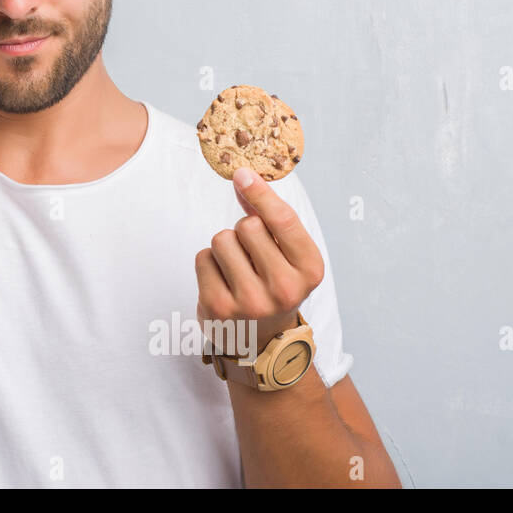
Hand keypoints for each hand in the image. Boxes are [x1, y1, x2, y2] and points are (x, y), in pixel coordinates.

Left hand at [195, 167, 324, 357]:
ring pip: (221, 239)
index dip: (261, 193)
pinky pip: (203, 257)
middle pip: (246, 225)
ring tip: (237, 270)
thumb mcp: (287, 254)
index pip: (283, 221)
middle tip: (252, 256)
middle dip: (244, 231)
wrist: (259, 339)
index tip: (242, 173)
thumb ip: (269, 216)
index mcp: (309, 270)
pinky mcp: (217, 307)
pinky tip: (222, 282)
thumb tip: (244, 178)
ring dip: (224, 247)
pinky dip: (209, 263)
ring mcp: (249, 301)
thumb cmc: (274, 284)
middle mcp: (284, 288)